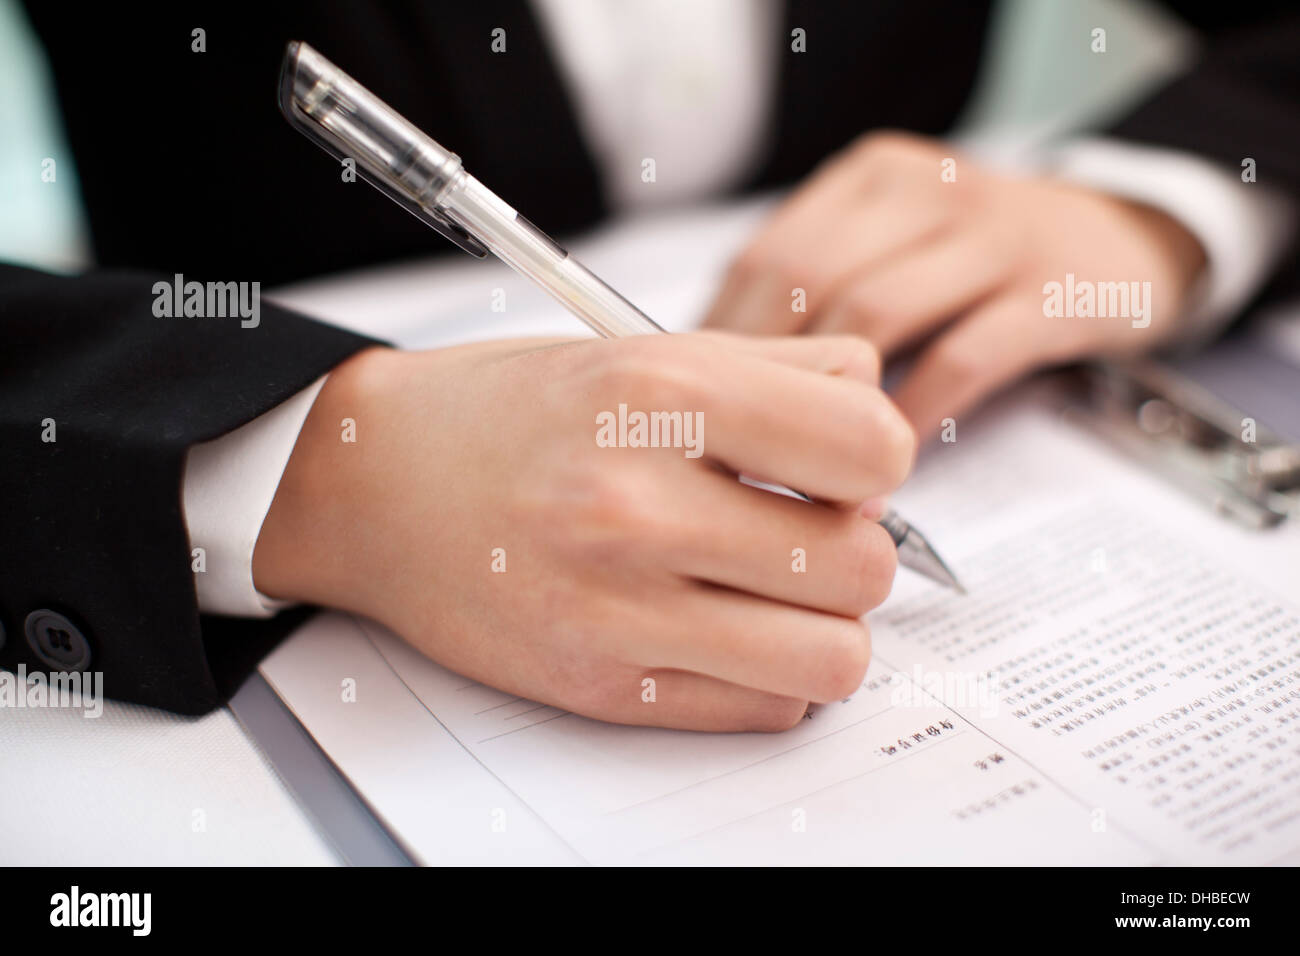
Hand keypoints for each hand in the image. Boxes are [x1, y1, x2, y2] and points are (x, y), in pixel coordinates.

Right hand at [252, 332, 913, 731]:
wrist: (374, 483)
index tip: (840, 463)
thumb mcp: (639, 349)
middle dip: (849, 547)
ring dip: (823, 625)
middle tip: (799, 529)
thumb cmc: (511, 414)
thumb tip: (881, 418)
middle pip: (863, 564)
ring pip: (833, 656)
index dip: (875, 457)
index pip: (871, 446)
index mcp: (658, 393)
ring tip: (774, 589)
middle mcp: (637, 503)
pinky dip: (770, 673)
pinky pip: (766, 707)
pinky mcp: (601, 684)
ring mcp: (616, 607)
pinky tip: (724, 627)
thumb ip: (779, 370)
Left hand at [703, 131, 1206, 436]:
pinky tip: (886, 463)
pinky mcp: (1047, 294)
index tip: (695, 407)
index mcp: (871, 178)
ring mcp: (992, 236)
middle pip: (807, 281)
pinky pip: (959, 361)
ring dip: (828, 403)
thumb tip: (719, 374)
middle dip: (762, 373)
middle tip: (733, 447)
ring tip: (800, 465)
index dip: (720, 337)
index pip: (767, 254)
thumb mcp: (897, 242)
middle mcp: (925, 191)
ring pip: (874, 317)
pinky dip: (911, 417)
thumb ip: (823, 285)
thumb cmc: (977, 261)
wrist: (1122, 241)